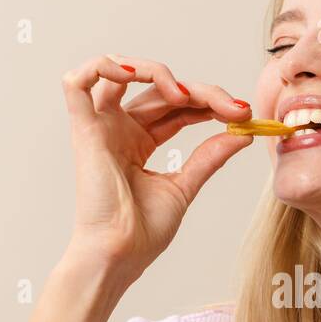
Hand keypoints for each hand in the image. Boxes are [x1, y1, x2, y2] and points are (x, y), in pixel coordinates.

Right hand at [59, 53, 253, 279]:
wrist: (120, 255)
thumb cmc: (141, 232)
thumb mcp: (185, 186)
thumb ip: (209, 157)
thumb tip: (241, 134)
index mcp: (137, 142)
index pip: (175, 105)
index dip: (209, 102)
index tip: (243, 116)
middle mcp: (117, 130)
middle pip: (157, 89)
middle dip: (200, 92)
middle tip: (233, 109)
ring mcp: (99, 128)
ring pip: (119, 73)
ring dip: (156, 72)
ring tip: (185, 94)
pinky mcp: (83, 130)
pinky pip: (77, 82)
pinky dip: (105, 66)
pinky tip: (138, 76)